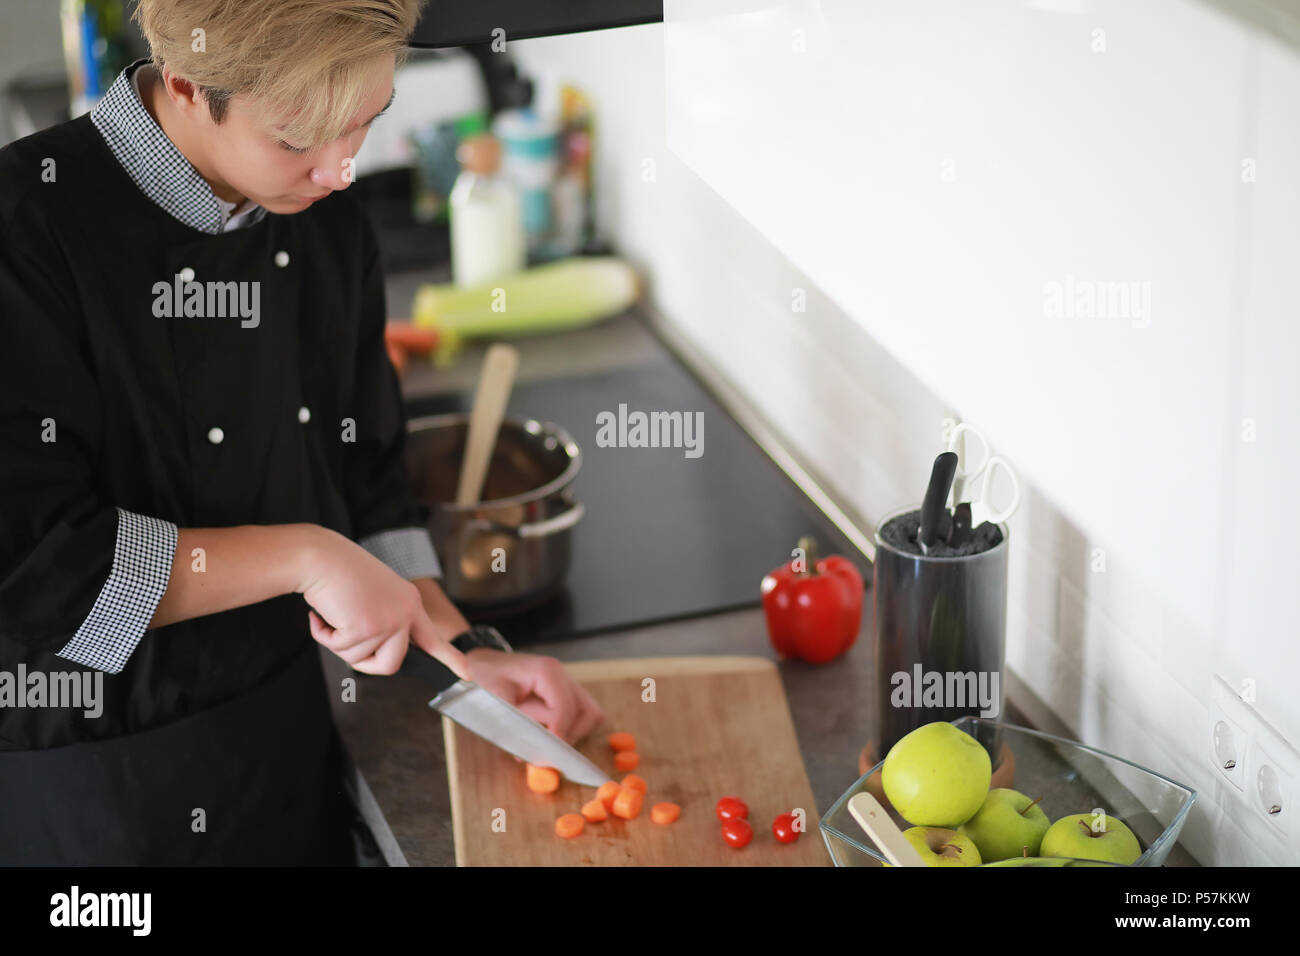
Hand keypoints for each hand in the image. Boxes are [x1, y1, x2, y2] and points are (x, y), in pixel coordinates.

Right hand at [297, 527, 470, 679]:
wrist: (320, 555)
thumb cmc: (340, 571)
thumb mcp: (376, 594)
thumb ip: (384, 620)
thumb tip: (376, 652)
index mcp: (410, 603)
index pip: (432, 638)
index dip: (450, 659)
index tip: (468, 673)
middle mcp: (405, 612)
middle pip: (391, 664)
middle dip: (365, 663)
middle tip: (343, 642)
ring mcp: (388, 621)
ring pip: (359, 659)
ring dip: (337, 643)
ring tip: (331, 616)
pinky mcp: (366, 627)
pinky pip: (340, 650)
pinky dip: (323, 636)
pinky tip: (320, 615)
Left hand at [463, 648, 604, 744]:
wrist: (482, 665)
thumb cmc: (486, 678)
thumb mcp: (494, 699)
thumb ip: (516, 724)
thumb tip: (534, 752)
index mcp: (546, 671)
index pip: (565, 707)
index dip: (560, 733)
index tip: (550, 755)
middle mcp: (562, 676)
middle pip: (587, 712)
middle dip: (569, 736)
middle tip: (547, 752)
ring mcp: (567, 685)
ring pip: (589, 716)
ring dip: (572, 734)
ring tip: (544, 743)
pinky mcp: (566, 695)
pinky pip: (581, 717)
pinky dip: (569, 731)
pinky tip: (546, 736)